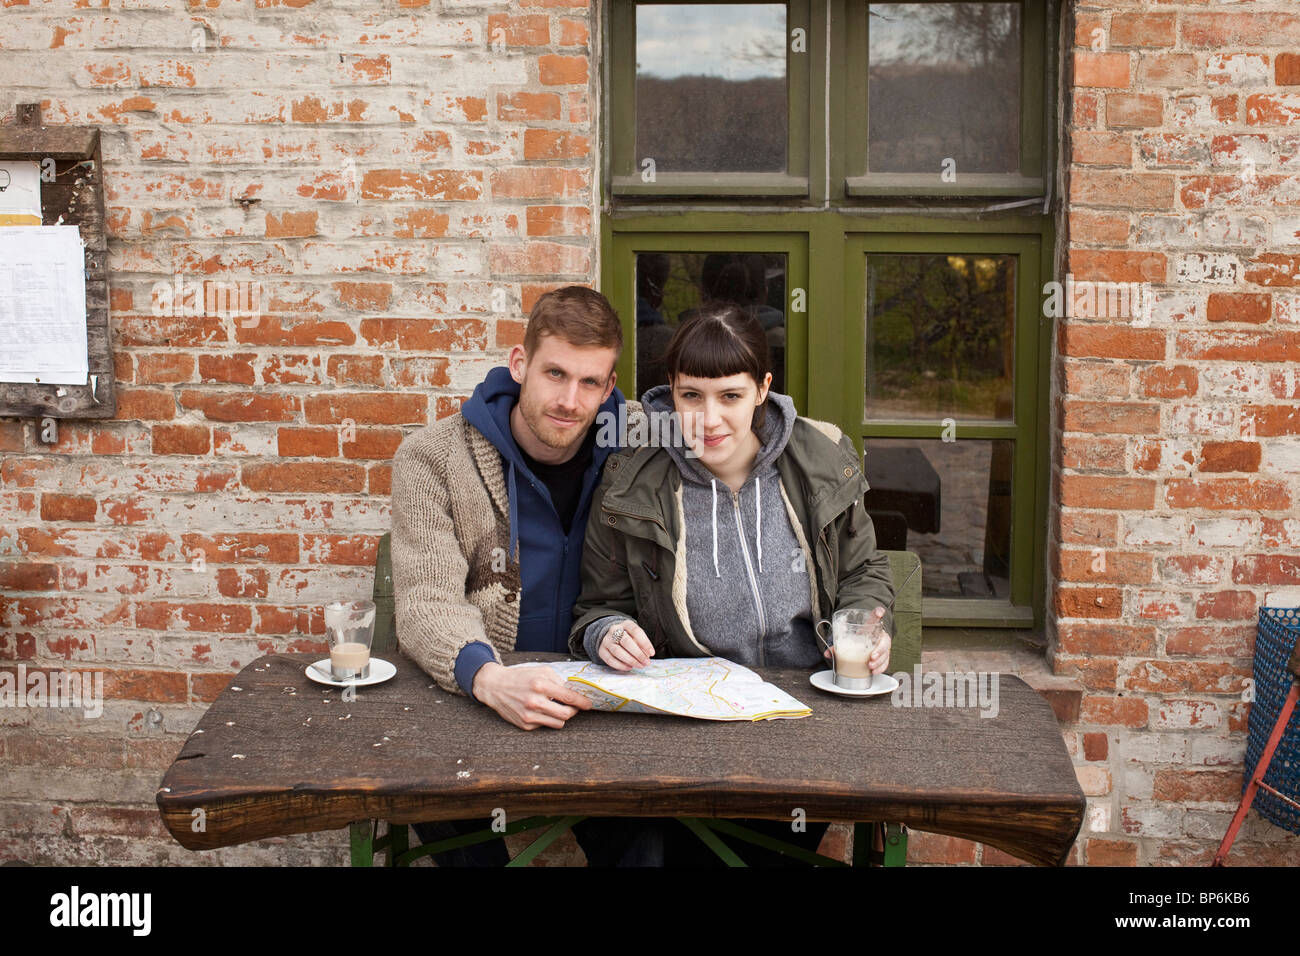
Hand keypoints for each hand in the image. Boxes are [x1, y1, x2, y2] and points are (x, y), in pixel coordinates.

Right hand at [471, 662, 592, 730]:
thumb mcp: (541, 671)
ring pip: (558, 723)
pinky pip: (545, 725)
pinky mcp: (525, 725)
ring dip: (561, 716)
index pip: (568, 697)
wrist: (495, 687)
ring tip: (556, 707)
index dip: (581, 702)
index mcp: (540, 685)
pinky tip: (540, 710)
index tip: (588, 704)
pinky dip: (547, 719)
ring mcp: (529, 715)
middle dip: (574, 711)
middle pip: (566, 714)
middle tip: (574, 707)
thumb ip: (558, 681)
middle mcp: (534, 701)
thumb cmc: (520, 677)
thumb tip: (574, 692)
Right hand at [598, 619, 654, 670]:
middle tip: (647, 662)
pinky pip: (610, 660)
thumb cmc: (629, 637)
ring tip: (640, 666)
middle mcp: (614, 630)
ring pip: (617, 651)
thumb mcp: (636, 636)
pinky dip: (621, 665)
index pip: (636, 631)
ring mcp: (606, 640)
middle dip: (638, 654)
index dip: (645, 643)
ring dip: (630, 660)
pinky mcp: (601, 650)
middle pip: (626, 642)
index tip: (652, 653)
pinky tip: (629, 667)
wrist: (612, 636)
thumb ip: (641, 644)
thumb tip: (647, 656)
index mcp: (625, 624)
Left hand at [821, 605, 891, 674]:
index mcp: (872, 629)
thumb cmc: (860, 639)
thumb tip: (828, 653)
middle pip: (884, 642)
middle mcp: (880, 637)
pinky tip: (874, 671)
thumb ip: (839, 644)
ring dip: (879, 662)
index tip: (878, 612)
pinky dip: (880, 668)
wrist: (867, 642)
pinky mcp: (884, 657)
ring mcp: (884, 648)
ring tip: (870, 666)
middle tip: (871, 657)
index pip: (874, 619)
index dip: (877, 613)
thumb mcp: (851, 638)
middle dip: (879, 651)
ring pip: (886, 654)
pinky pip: (885, 663)